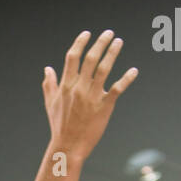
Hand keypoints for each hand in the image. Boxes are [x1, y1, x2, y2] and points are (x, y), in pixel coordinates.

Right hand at [42, 29, 137, 161]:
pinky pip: (117, 88)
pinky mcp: (104, 106)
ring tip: (119, 42)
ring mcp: (92, 96)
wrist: (69, 147)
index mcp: (66, 85)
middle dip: (100, 43)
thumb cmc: (59, 126)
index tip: (87, 33)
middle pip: (90, 58)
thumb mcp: (51, 104)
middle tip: (109, 33)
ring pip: (104, 68)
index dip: (80, 42)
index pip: (73, 57)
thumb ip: (49, 85)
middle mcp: (79, 88)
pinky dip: (126, 78)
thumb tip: (47, 69)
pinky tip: (133, 70)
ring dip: (112, 52)